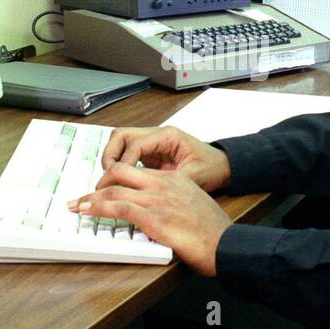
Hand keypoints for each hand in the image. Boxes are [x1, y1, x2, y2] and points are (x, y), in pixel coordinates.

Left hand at [69, 165, 231, 276]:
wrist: (225, 243)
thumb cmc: (214, 231)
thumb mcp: (194, 205)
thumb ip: (176, 202)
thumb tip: (162, 212)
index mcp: (174, 179)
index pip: (137, 172)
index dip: (116, 179)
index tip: (105, 187)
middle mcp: (163, 184)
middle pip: (120, 172)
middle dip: (98, 183)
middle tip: (86, 196)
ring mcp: (156, 199)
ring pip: (113, 190)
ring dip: (90, 198)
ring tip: (77, 206)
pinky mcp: (152, 217)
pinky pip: (118, 208)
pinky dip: (98, 208)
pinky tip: (87, 212)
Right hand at [99, 126, 231, 192]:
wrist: (223, 166)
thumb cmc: (213, 167)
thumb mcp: (195, 177)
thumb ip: (172, 183)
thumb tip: (150, 193)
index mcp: (168, 136)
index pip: (135, 143)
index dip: (123, 162)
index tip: (117, 179)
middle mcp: (157, 136)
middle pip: (121, 136)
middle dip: (110, 155)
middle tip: (106, 177)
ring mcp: (152, 144)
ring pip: (120, 143)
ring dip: (112, 159)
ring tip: (109, 180)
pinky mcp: (150, 154)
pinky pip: (127, 155)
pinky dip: (119, 166)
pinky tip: (119, 182)